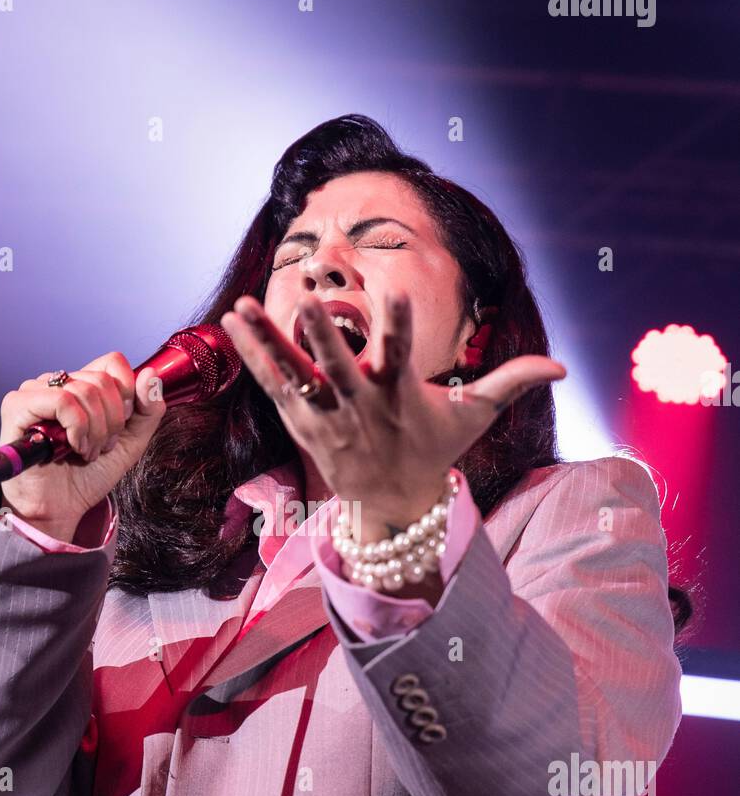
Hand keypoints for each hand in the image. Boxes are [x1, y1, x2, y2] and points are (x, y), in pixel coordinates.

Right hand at [0, 353, 166, 541]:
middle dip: (112, 422)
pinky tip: (72, 447)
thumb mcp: (131, 443)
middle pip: (102, 380)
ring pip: (84, 390)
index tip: (121, 425)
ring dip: (95, 431)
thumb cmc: (88, 476)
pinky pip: (62, 401)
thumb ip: (148, 410)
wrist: (60, 507)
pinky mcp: (17, 405)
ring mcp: (34, 391)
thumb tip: (152, 375)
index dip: (126, 392)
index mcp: (81, 386)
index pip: (112, 362)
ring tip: (86, 451)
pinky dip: (77, 428)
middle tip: (101, 447)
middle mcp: (56, 383)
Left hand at [220, 290, 565, 539]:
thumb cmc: (434, 448)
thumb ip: (512, 384)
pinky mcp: (302, 425)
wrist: (391, 504)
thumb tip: (563, 367)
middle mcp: (361, 406)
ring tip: (241, 304)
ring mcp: (327, 417)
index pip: (404, 356)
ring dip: (267, 340)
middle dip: (325, 336)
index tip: (398, 291)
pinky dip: (254, 356)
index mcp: (401, 396)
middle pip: (340, 368)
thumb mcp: (474, 418)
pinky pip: (274, 385)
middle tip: (309, 301)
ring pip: (295, 375)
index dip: (402, 325)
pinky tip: (232, 322)